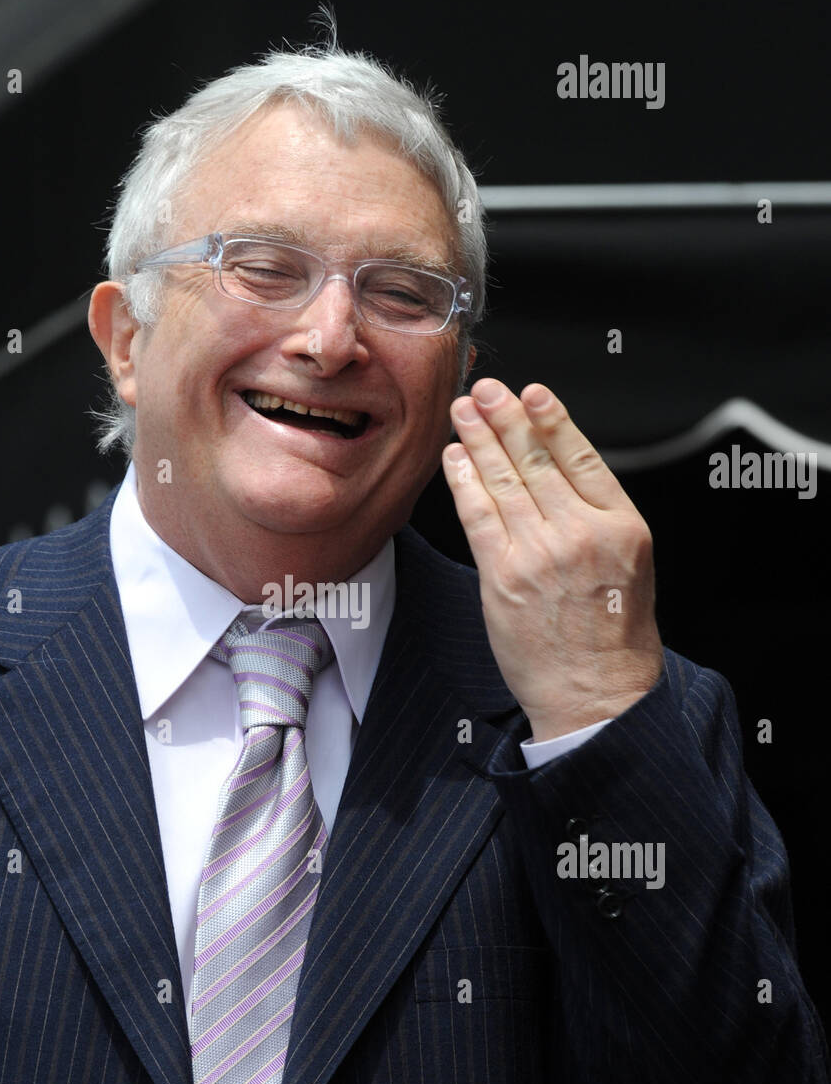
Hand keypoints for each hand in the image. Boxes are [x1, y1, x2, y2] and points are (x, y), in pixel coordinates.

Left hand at [442, 378, 663, 741]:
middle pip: (537, 460)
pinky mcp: (506, 577)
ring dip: (479, 439)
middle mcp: (583, 533)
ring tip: (464, 412)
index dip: (552, 419)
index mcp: (622, 526)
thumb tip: (555, 472)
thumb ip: (597, 518)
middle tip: (486, 388)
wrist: (598, 694)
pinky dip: (463, 481)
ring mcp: (542, 553)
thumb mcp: (629, 565)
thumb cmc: (613, 636)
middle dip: (506, 418)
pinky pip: (478, 515)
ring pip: (504, 481)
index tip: (532, 393)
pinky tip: (455, 457)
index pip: (581, 456)